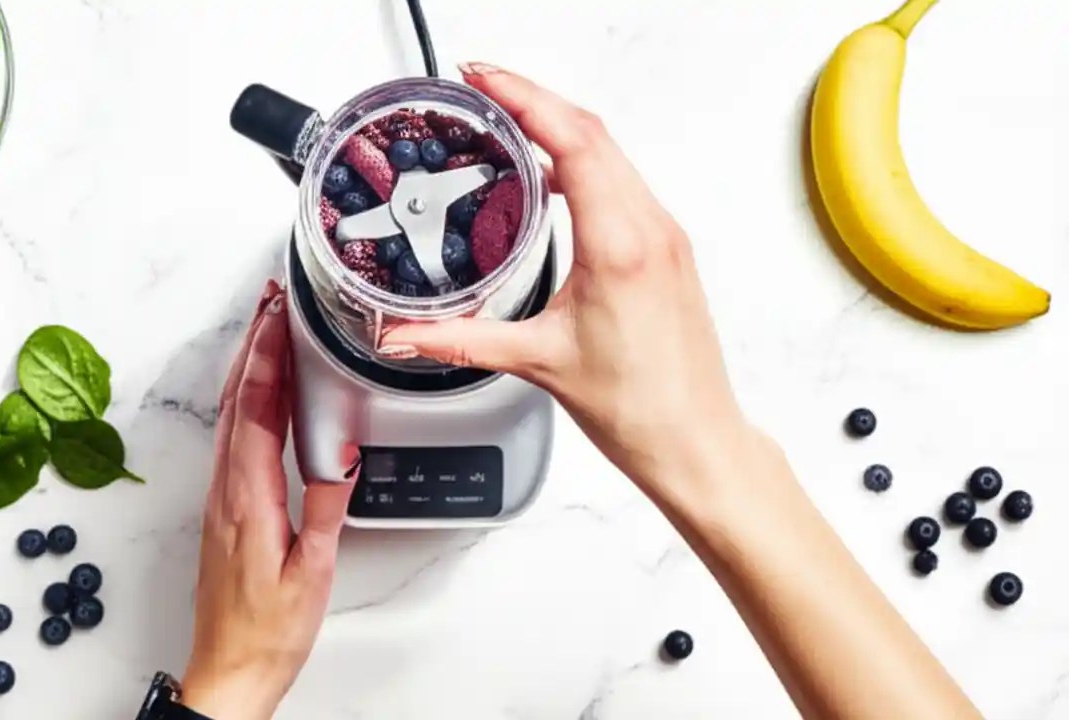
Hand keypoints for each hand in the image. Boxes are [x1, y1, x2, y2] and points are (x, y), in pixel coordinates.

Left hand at [182, 280, 355, 719]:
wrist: (229, 671)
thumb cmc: (267, 631)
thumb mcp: (310, 572)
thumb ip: (326, 508)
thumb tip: (340, 454)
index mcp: (247, 499)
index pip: (257, 410)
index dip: (268, 358)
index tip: (279, 316)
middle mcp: (226, 491)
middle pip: (237, 400)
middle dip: (254, 344)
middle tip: (270, 301)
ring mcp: (220, 498)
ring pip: (231, 415)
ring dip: (248, 367)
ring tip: (266, 330)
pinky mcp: (224, 509)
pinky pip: (232, 438)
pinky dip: (246, 400)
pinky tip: (258, 394)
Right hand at [385, 64, 759, 511]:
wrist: (695, 439)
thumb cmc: (642, 407)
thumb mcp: (538, 362)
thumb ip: (460, 340)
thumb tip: (404, 334)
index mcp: (622, 246)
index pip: (573, 141)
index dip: (524, 98)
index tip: (483, 80)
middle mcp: (652, 229)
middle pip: (592, 131)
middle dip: (533, 98)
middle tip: (481, 87)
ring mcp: (665, 236)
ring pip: (612, 152)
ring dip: (560, 124)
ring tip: (508, 118)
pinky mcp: (666, 249)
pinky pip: (623, 181)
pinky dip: (583, 160)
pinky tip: (551, 173)